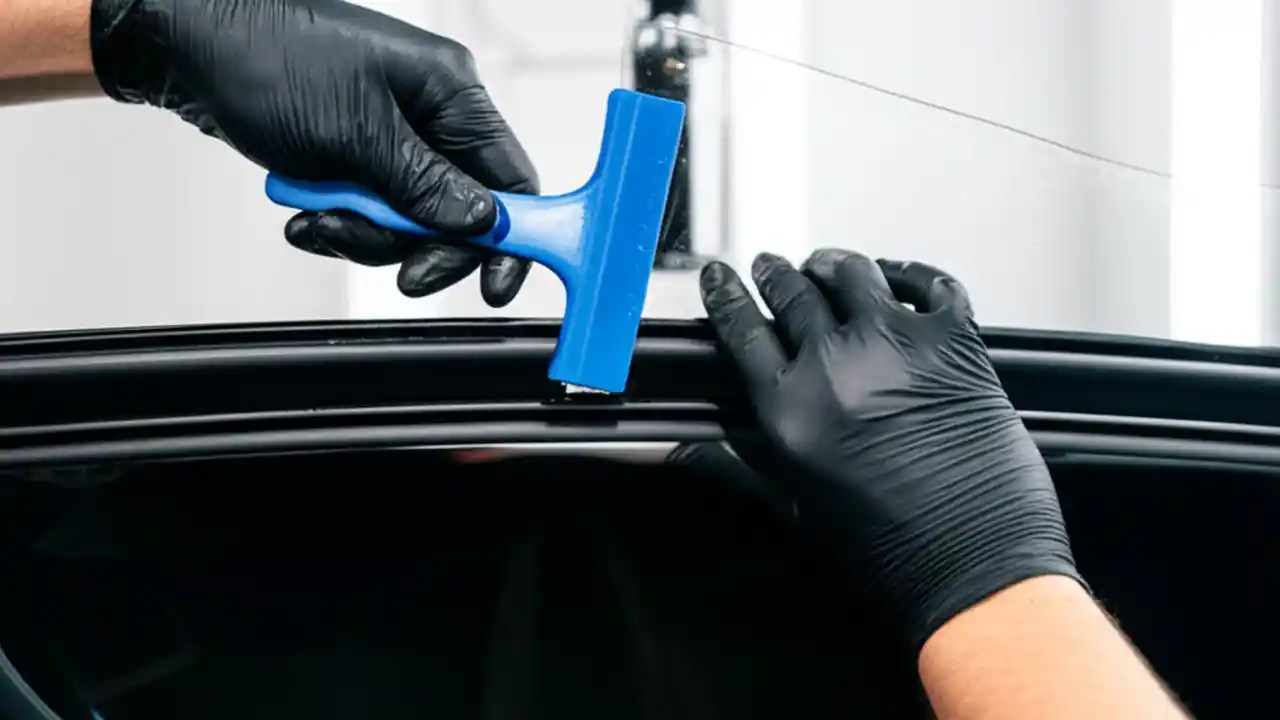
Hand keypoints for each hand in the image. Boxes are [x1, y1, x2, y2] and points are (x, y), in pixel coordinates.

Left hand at [90, 0, 537, 305]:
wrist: (188, 42)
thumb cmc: (268, 55)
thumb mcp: (358, 133)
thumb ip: (425, 186)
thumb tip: (481, 223)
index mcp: (449, 91)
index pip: (511, 177)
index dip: (514, 237)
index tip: (497, 283)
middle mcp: (428, 113)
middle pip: (462, 210)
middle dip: (424, 245)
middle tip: (404, 272)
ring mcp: (390, 135)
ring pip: (411, 220)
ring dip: (368, 235)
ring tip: (324, 222)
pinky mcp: (355, 154)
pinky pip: (369, 211)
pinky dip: (340, 224)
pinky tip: (308, 217)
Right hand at [699, 249, 1083, 650]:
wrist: (976, 567)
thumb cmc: (887, 553)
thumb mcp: (792, 510)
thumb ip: (733, 467)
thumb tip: (681, 452)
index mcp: (788, 407)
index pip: (740, 328)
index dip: (725, 295)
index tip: (720, 278)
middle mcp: (837, 365)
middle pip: (792, 292)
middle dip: (774, 274)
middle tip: (769, 267)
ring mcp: (899, 344)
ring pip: (853, 273)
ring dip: (831, 264)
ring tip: (825, 265)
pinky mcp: (956, 342)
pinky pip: (929, 282)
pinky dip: (910, 272)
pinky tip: (897, 275)